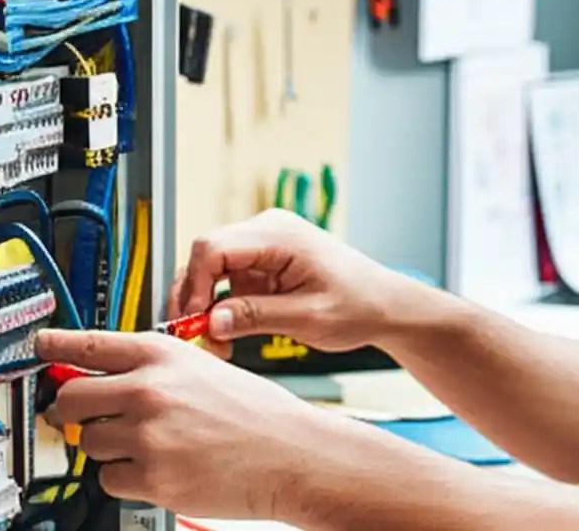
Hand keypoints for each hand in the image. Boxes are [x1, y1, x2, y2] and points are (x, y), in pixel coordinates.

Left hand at [35, 328, 349, 518]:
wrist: (292, 453)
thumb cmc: (259, 413)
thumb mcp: (206, 368)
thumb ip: (155, 370)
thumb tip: (105, 380)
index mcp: (164, 355)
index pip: (89, 344)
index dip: (55, 345)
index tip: (39, 346)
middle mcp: (150, 389)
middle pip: (71, 398)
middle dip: (73, 411)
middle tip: (88, 417)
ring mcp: (148, 434)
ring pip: (90, 442)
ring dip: (110, 447)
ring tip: (152, 445)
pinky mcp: (152, 477)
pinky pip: (109, 479)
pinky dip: (128, 478)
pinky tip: (162, 468)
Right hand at [168, 208, 418, 355]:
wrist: (384, 305)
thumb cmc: (359, 305)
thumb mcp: (307, 317)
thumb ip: (256, 316)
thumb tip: (210, 321)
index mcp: (279, 235)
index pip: (213, 247)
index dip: (196, 285)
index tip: (195, 322)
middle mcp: (267, 231)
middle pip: (205, 257)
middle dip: (194, 300)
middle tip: (197, 340)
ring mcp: (264, 247)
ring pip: (210, 272)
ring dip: (205, 309)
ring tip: (217, 346)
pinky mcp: (263, 265)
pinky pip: (227, 282)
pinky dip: (221, 309)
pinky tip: (228, 338)